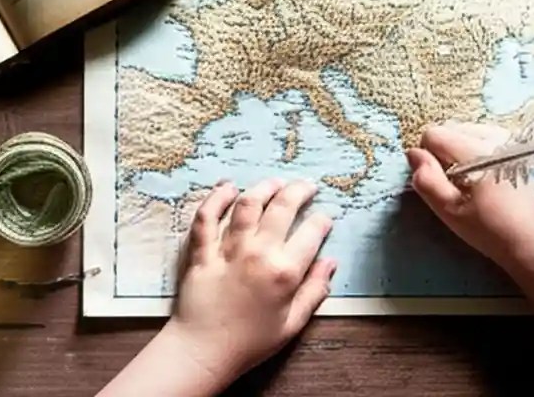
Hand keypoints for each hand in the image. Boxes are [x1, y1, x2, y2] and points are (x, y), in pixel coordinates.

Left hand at [163, 178, 336, 386]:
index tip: (324, 218)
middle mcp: (258, 253)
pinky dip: (216, 197)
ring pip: (248, 204)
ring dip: (264, 187)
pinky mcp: (202, 250)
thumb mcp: (292, 323)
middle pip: (282, 207)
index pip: (311, 232)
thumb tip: (331, 263)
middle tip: (307, 186)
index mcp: (285, 272)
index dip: (322, 221)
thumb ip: (314, 290)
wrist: (204, 351)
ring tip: (275, 182)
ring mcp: (228, 249)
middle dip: (299, 190)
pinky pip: (206, 216)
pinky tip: (227, 187)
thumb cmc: (251, 342)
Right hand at [405, 122, 533, 274]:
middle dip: (443, 154)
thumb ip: (427, 180)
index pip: (433, 134)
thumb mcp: (449, 211)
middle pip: (449, 129)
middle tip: (455, 186)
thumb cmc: (489, 230)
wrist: (531, 243)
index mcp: (476, 151)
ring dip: (458, 152)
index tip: (440, 184)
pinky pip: (481, 137)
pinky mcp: (515, 147)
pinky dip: (474, 152)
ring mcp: (507, 140)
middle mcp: (494, 137)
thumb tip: (413, 153)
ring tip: (469, 182)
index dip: (428, 159)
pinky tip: (483, 176)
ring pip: (465, 131)